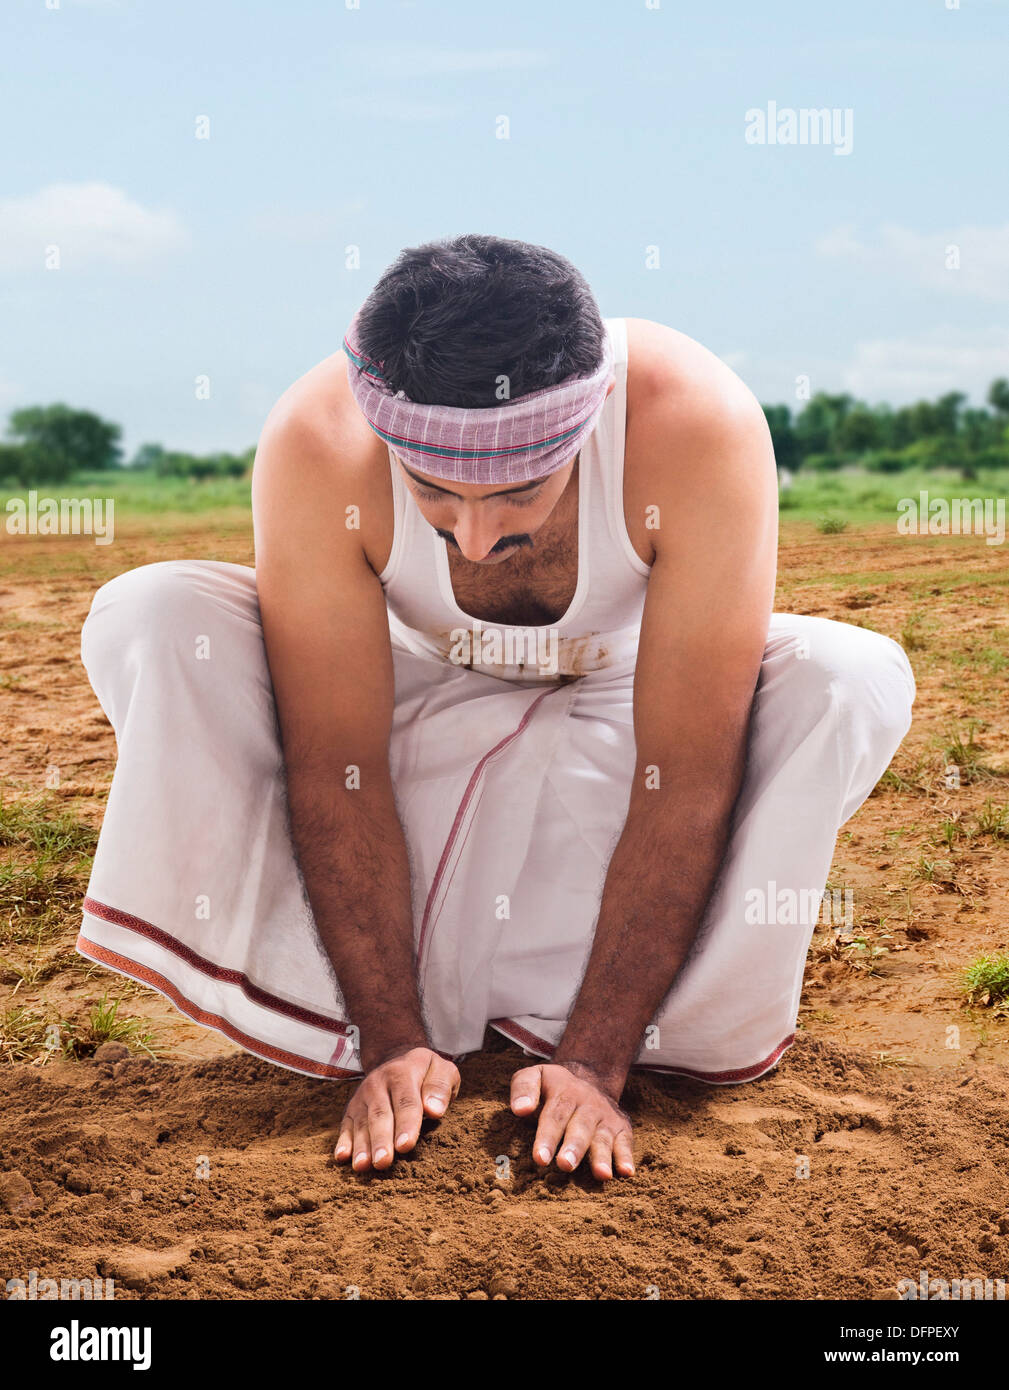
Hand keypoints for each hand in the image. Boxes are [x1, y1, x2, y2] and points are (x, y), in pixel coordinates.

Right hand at [334, 1045, 459, 1171]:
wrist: (397, 1059)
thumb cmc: (426, 1073)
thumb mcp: (442, 1070)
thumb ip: (440, 1087)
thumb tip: (434, 1110)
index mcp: (403, 1072)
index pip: (406, 1101)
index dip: (406, 1124)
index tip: (405, 1145)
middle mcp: (378, 1083)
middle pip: (380, 1114)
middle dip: (381, 1140)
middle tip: (383, 1162)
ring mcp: (362, 1096)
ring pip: (362, 1122)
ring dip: (361, 1145)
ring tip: (362, 1166)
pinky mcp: (352, 1109)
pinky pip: (346, 1125)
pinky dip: (343, 1141)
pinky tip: (342, 1157)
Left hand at [509, 1061, 634, 1180]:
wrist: (589, 1078)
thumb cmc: (552, 1088)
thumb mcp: (535, 1077)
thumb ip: (523, 1088)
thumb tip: (520, 1110)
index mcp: (565, 1091)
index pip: (555, 1115)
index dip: (547, 1137)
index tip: (540, 1159)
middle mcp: (588, 1103)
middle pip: (581, 1126)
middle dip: (574, 1147)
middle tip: (565, 1165)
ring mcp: (606, 1116)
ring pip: (604, 1136)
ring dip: (602, 1156)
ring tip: (602, 1175)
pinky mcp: (622, 1128)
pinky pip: (626, 1142)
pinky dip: (626, 1157)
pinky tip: (627, 1172)